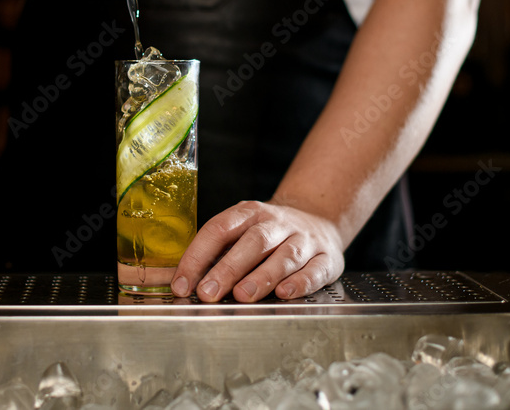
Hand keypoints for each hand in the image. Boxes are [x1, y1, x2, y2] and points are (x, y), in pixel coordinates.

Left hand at [170, 201, 344, 302]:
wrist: (318, 218)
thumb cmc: (269, 234)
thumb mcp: (242, 230)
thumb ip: (217, 252)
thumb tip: (182, 281)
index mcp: (249, 213)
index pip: (218, 229)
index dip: (197, 256)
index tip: (182, 283)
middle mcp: (277, 223)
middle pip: (252, 242)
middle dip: (228, 268)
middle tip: (208, 293)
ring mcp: (304, 239)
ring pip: (284, 256)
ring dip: (262, 276)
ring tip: (243, 296)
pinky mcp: (327, 258)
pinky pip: (314, 269)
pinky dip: (300, 282)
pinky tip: (285, 293)